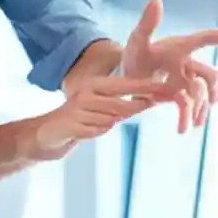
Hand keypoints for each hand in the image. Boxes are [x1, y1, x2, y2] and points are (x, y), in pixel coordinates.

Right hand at [26, 77, 172, 160]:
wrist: (50, 132)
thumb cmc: (82, 117)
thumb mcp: (102, 106)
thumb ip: (123, 102)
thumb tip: (152, 100)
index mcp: (94, 85)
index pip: (125, 84)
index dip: (146, 86)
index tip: (166, 86)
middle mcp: (86, 94)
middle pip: (121, 103)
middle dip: (136, 106)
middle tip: (149, 103)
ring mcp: (78, 110)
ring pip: (111, 119)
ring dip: (111, 122)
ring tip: (97, 120)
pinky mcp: (73, 125)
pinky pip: (97, 131)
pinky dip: (98, 131)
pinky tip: (87, 129)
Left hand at [121, 0, 217, 133]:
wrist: (126, 76)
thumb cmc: (134, 54)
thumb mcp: (137, 40)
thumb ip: (147, 23)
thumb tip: (156, 0)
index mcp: (179, 47)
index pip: (202, 39)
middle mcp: (187, 63)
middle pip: (209, 74)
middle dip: (213, 87)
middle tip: (213, 98)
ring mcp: (185, 81)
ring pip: (202, 94)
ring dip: (201, 108)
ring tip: (196, 122)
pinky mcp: (179, 95)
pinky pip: (189, 107)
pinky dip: (188, 117)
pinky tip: (184, 129)